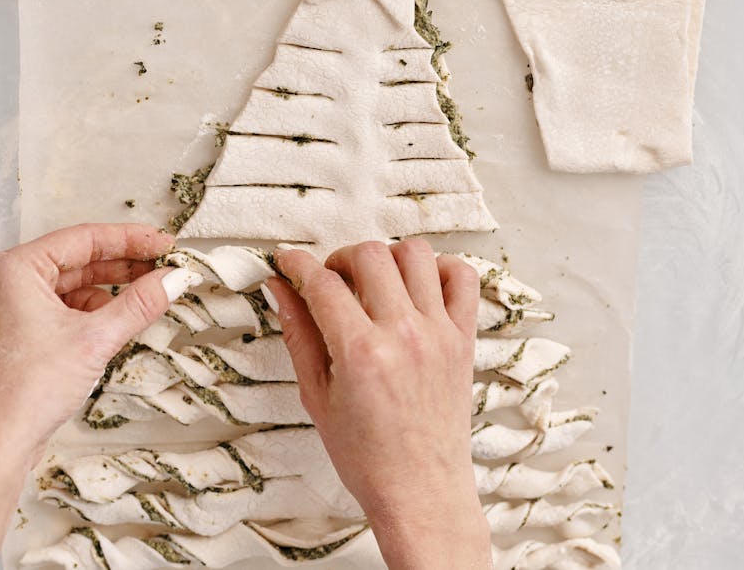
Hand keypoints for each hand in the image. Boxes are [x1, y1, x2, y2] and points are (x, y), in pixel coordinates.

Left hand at [0, 223, 198, 569]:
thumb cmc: (25, 390)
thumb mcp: (95, 339)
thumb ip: (139, 304)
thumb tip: (174, 279)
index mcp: (14, 269)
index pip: (83, 239)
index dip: (130, 240)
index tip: (164, 244)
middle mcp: (3, 283)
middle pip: (75, 261)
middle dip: (121, 266)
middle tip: (163, 269)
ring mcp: (5, 310)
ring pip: (67, 288)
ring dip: (107, 291)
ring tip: (146, 297)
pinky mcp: (12, 336)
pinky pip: (57, 310)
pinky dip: (88, 313)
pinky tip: (116, 322)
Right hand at [265, 239, 491, 569]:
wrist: (420, 491)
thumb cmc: (365, 456)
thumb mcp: (316, 396)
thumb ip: (298, 333)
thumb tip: (279, 287)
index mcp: (360, 352)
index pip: (322, 282)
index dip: (297, 263)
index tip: (287, 261)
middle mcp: (403, 334)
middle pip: (370, 254)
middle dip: (339, 259)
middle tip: (329, 281)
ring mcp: (439, 333)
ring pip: (416, 253)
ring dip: (387, 257)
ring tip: (372, 283)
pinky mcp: (464, 339)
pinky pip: (463, 277)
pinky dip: (440, 269)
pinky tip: (416, 288)